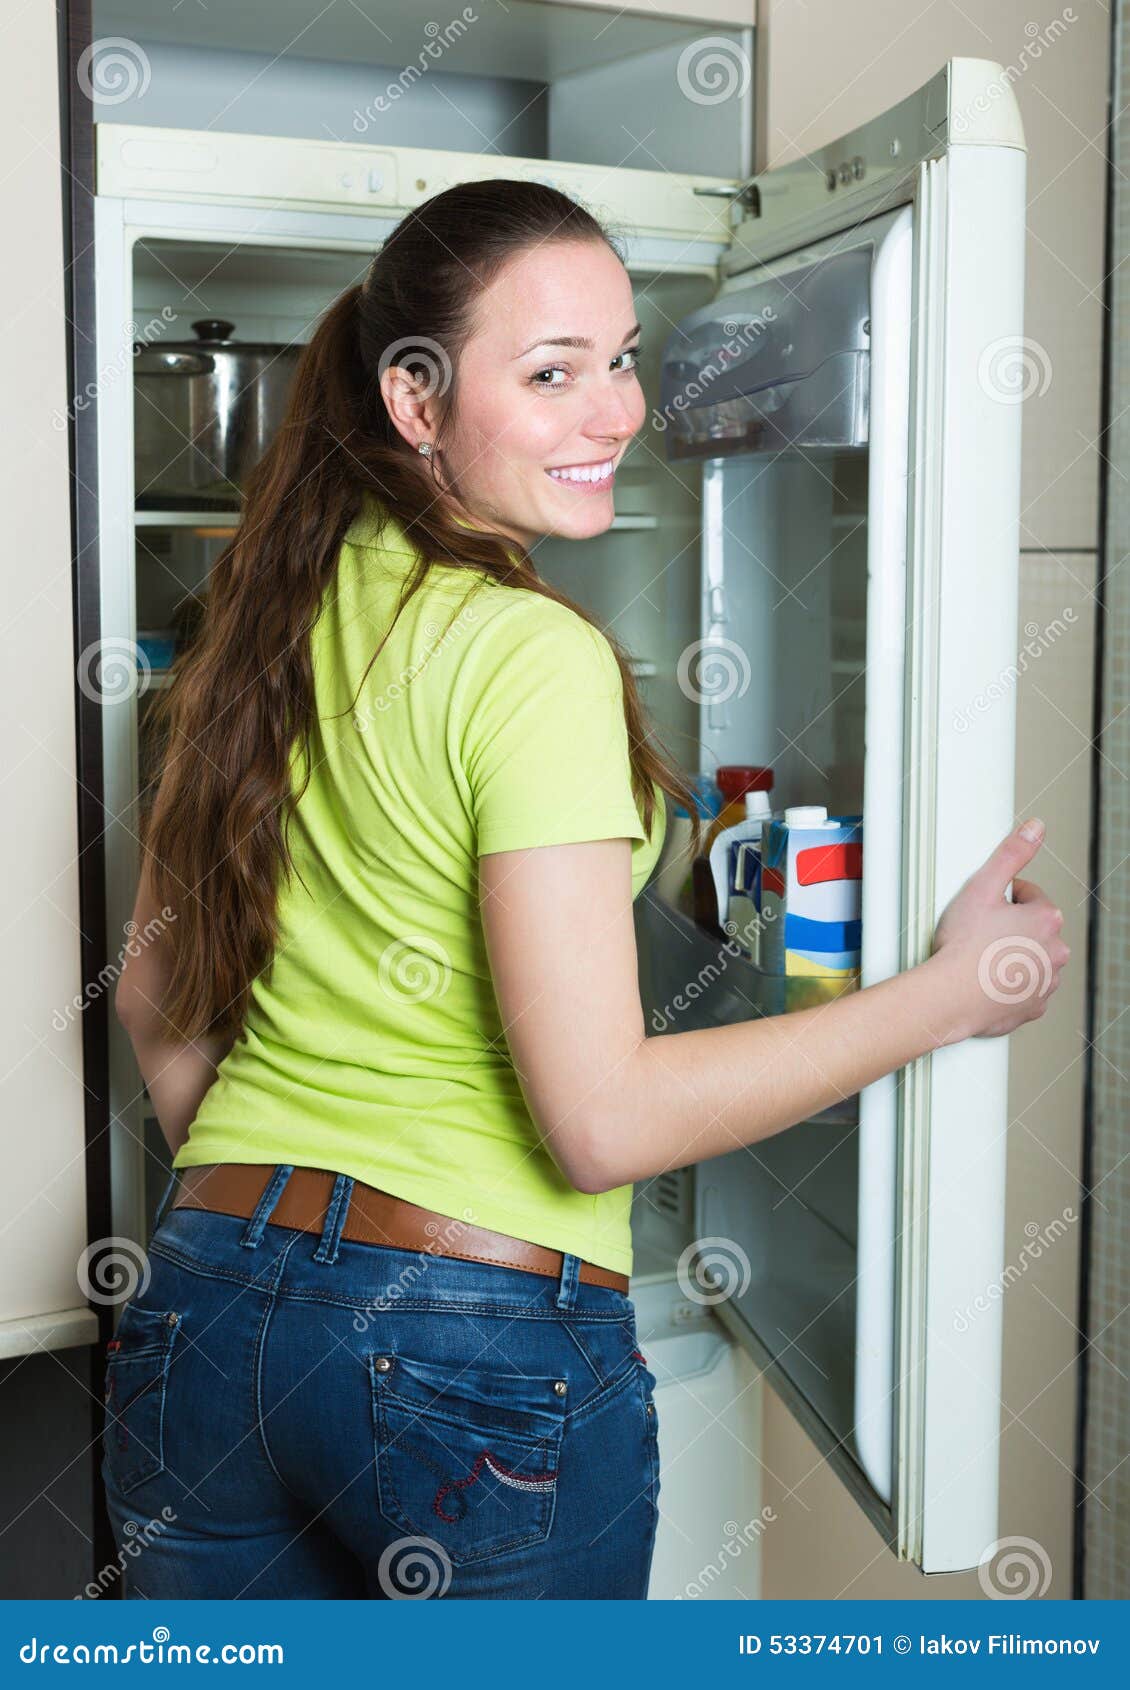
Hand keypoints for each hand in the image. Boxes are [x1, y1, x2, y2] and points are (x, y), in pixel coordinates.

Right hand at [929, 817, 1070, 1039]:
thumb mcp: (983, 887)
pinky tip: (987, 980)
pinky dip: (1009, 984)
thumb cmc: (963, 947)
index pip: (1028, 896)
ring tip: (981, 957)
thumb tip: (1036, 827)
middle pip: (1031, 928)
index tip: (982, 909)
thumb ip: (1012, 853)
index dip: (1001, 899)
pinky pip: (1024, 988)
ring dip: (1011, 955)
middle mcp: (1055, 951)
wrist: (950, 997)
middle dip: (1009, 927)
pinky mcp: (1033, 1006)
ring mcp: (1046, 982)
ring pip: (1029, 958)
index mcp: (1047, 919)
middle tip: (979, 933)